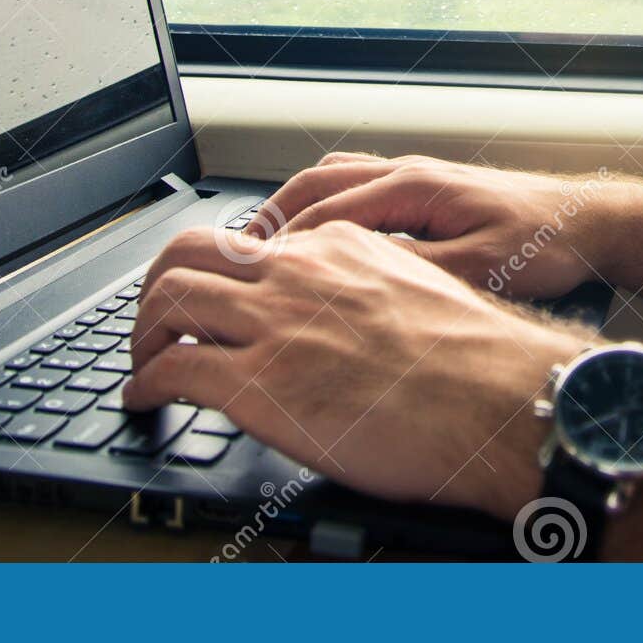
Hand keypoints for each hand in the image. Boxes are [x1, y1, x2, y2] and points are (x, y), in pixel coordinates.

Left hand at [123, 220, 594, 519]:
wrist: (500, 401)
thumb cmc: (479, 363)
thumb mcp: (420, 293)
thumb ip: (368, 289)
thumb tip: (345, 313)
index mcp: (338, 248)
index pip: (249, 241)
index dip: (215, 271)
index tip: (208, 296)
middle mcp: (297, 272)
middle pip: (188, 253)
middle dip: (157, 288)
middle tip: (154, 321)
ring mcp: (275, 324)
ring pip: (168, 301)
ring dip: (142, 333)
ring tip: (142, 359)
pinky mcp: (260, 383)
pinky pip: (173, 369)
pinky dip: (144, 382)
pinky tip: (145, 398)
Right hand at [246, 152, 630, 299]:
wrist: (588, 222)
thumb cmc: (545, 244)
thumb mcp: (480, 271)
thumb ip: (416, 272)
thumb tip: (356, 281)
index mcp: (413, 188)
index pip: (323, 211)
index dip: (279, 244)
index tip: (247, 273)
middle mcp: (407, 173)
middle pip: (314, 185)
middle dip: (268, 220)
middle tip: (231, 258)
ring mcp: (415, 177)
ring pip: (331, 180)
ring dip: (292, 209)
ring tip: (260, 246)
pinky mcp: (425, 191)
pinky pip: (355, 187)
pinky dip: (323, 208)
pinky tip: (317, 237)